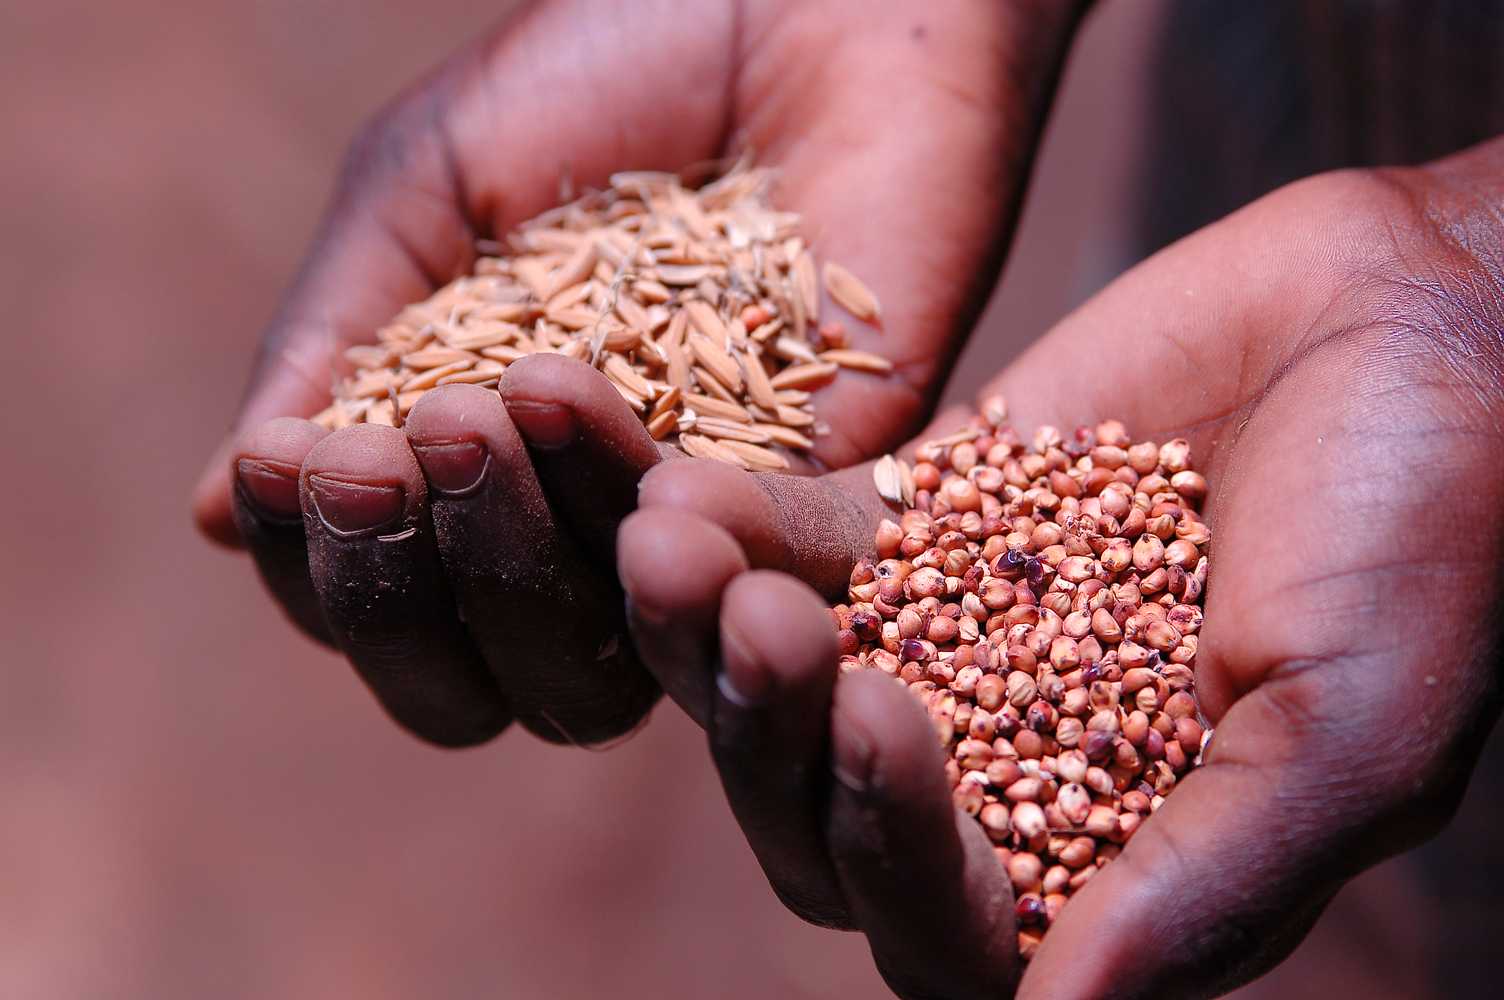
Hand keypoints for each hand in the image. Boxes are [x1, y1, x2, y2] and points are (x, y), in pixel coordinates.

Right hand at [188, 0, 1085, 744]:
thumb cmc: (608, 71)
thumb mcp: (429, 191)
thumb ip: (340, 346)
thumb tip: (216, 513)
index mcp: (487, 481)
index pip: (383, 604)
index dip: (321, 565)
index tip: (292, 460)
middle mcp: (596, 540)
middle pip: (487, 688)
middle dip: (402, 595)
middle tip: (383, 457)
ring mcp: (711, 537)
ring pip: (600, 674)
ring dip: (511, 562)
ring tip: (481, 409)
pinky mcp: (834, 504)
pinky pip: (737, 579)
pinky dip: (651, 519)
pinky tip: (575, 407)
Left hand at [616, 138, 1503, 995]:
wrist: (1408, 327)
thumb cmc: (1427, 537)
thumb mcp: (1351, 728)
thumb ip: (1210, 880)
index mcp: (1096, 861)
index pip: (947, 923)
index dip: (893, 845)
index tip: (879, 720)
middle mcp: (991, 768)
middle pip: (817, 802)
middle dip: (768, 722)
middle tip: (757, 622)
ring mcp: (928, 640)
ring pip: (772, 665)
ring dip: (701, 619)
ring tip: (660, 541)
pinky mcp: (899, 521)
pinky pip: (782, 535)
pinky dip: (719, 513)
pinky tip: (657, 476)